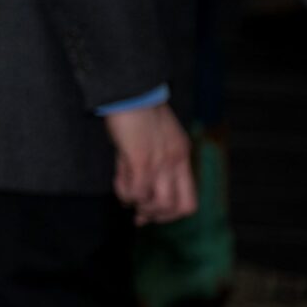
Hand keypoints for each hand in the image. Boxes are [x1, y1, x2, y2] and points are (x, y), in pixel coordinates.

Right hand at [106, 103, 195, 225]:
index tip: (152, 213)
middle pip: (177, 207)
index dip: (170, 214)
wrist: (131, 90)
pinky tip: (118, 184)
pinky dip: (125, 193)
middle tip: (139, 213)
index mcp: (182, 156)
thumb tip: (137, 192)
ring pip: (158, 203)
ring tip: (127, 197)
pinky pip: (135, 190)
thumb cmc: (137, 111)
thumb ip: (150, 164)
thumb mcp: (153, 139)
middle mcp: (175, 163)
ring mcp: (160, 162)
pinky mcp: (141, 159)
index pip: (188, 201)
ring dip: (140, 206)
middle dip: (156, 216)